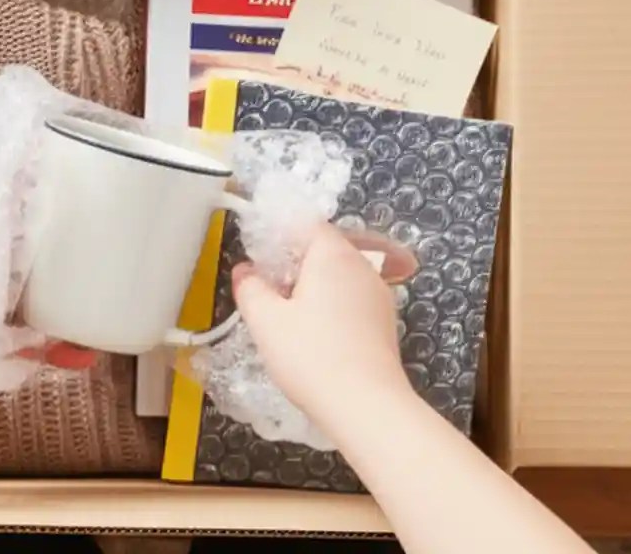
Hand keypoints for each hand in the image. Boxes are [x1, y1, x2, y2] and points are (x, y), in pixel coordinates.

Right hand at [232, 223, 415, 434]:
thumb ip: (250, 288)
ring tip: (288, 317)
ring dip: (314, 287)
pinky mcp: (385, 322)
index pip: (307, 224)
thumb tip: (245, 271)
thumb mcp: (266, 321)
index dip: (279, 235)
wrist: (366, 405)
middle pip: (325, 249)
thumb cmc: (311, 355)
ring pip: (340, 277)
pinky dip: (332, 307)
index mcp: (334, 255)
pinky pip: (352, 300)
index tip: (258, 260)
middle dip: (294, 263)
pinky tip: (316, 336)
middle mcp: (362, 267)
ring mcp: (380, 295)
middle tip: (267, 290)